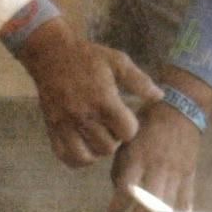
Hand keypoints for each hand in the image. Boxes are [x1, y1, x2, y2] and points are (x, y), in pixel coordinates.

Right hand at [16, 17, 149, 169]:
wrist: (51, 54)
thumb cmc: (88, 57)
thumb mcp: (118, 61)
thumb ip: (140, 81)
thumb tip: (160, 97)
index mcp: (103, 100)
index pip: (127, 132)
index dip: (130, 127)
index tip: (125, 118)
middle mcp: (84, 115)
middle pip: (108, 147)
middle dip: (114, 139)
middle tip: (111, 127)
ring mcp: (65, 124)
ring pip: (88, 156)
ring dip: (97, 149)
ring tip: (98, 137)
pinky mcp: (52, 128)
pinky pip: (65, 156)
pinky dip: (77, 158)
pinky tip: (83, 147)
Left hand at [111, 87, 211, 211]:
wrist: (180, 110)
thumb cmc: (148, 122)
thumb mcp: (127, 140)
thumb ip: (122, 166)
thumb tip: (120, 191)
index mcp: (138, 158)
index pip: (125, 191)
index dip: (117, 208)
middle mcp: (156, 169)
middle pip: (146, 205)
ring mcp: (175, 175)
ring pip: (165, 208)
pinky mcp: (188, 176)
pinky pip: (186, 202)